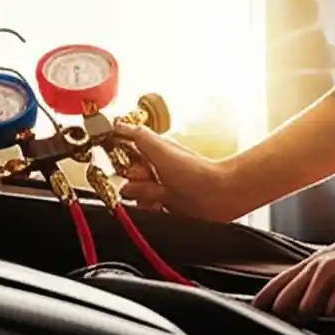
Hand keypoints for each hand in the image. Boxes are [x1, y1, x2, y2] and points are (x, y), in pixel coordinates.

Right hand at [113, 123, 241, 221]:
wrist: (219, 195)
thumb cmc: (193, 171)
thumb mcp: (160, 147)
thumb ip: (137, 135)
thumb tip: (116, 124)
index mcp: (152, 152)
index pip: (123, 156)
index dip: (121, 161)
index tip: (126, 165)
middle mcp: (154, 170)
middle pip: (127, 178)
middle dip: (135, 182)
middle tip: (150, 179)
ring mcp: (159, 189)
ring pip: (134, 196)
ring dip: (142, 197)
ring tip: (158, 196)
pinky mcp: (165, 207)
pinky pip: (145, 210)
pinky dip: (150, 210)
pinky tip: (160, 206)